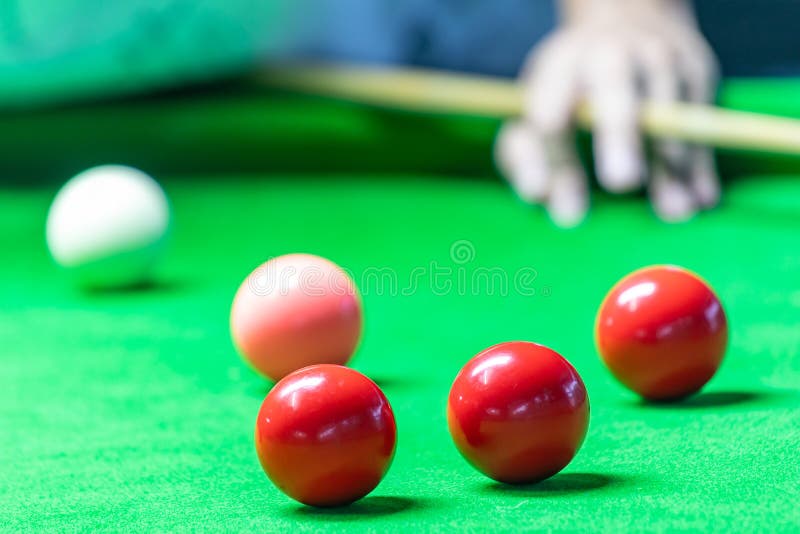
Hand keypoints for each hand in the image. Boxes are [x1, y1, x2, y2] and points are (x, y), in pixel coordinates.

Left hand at [496, 0, 718, 225]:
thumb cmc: (570, 88)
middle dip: (618, 137)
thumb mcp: (535, 108)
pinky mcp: (696, 70)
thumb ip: (527, 154)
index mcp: (560, 67)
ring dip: (672, 164)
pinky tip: (701, 196)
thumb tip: (541, 195)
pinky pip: (701, 122)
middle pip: (614, 93)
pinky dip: (702, 162)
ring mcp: (658, 59)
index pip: (550, 116)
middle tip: (621, 182)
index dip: (556, 160)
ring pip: (668, 113)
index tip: (565, 209)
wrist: (626, 22)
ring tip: (674, 210)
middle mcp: (610, 56)